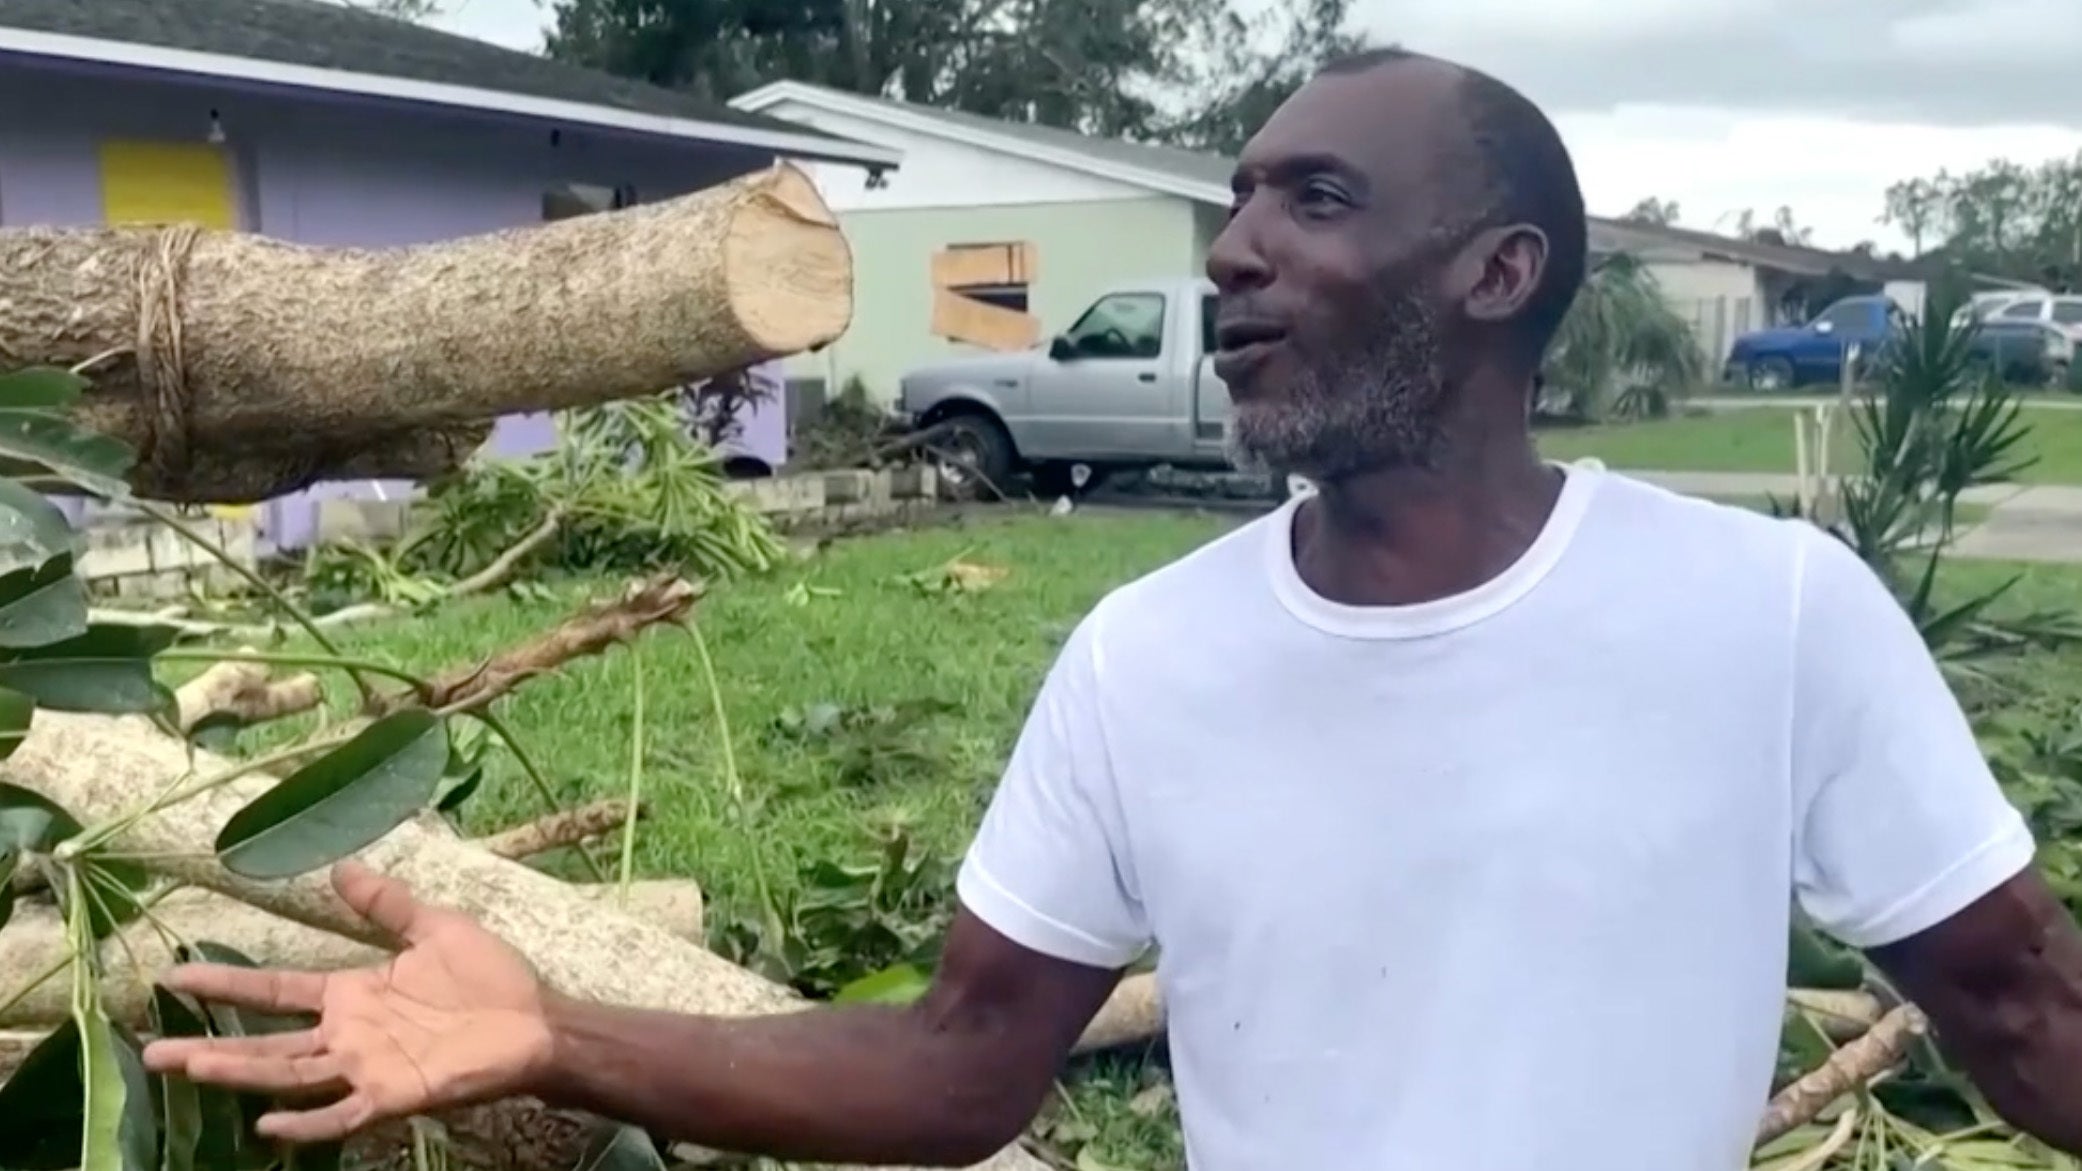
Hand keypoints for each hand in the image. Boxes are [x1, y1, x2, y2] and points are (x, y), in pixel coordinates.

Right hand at [142, 861, 554, 1142]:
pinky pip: (340, 1114)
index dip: (226, 984)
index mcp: (351, 994)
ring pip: (289, 1076)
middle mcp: (347, 1034)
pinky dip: (306, 1122)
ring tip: (190, 1067)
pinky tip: (267, 1124)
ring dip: (241, 1073)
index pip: (274, 990)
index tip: (174, 975)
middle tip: (151, 1048)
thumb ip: (386, 903)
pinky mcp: (392, 1094)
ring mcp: (366, 1067)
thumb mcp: (434, 927)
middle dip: (209, 1046)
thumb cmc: (489, 978)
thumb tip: (338, 867)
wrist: (536, 1021)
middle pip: (266, 1044)